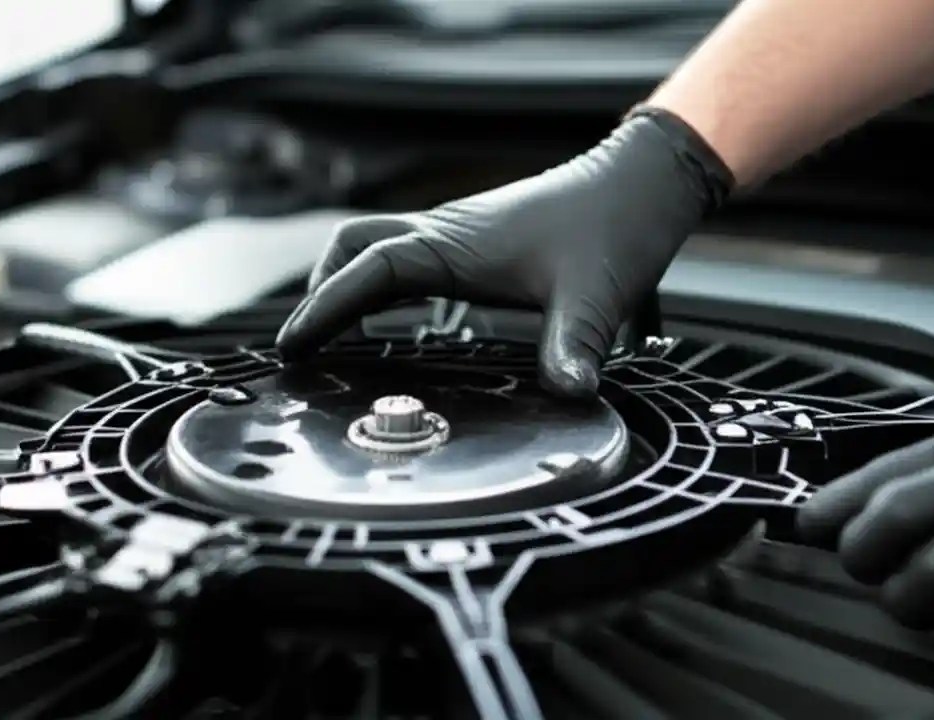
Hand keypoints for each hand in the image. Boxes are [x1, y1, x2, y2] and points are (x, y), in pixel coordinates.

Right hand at [275, 109, 733, 397]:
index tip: (293, 345)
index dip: (324, 306)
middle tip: (303, 343)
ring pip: (374, 245)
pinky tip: (390, 317)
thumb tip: (568, 394)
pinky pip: (405, 255)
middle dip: (321, 290)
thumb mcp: (594, 295)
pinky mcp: (472, 239)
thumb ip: (573, 346)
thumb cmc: (615, 226)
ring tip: (330, 334)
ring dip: (346, 282)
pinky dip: (378, 283)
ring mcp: (456, 232)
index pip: (369, 269)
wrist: (640, 182)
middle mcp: (445, 232)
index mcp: (456, 243)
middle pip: (354, 247)